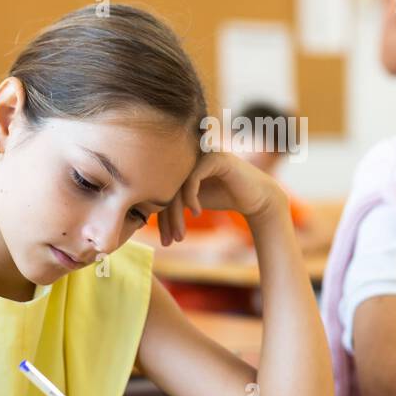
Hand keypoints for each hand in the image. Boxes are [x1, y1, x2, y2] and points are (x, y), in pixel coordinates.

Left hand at [157, 151, 284, 245]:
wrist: (255, 197)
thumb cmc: (222, 197)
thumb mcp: (190, 200)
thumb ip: (170, 200)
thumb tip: (140, 213)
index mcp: (179, 161)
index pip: (159, 189)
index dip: (160, 216)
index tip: (164, 240)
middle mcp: (187, 153)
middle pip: (165, 187)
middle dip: (166, 219)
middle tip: (169, 242)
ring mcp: (201, 152)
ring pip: (176, 185)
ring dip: (176, 215)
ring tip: (180, 236)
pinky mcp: (214, 157)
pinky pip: (192, 179)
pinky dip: (191, 199)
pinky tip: (197, 213)